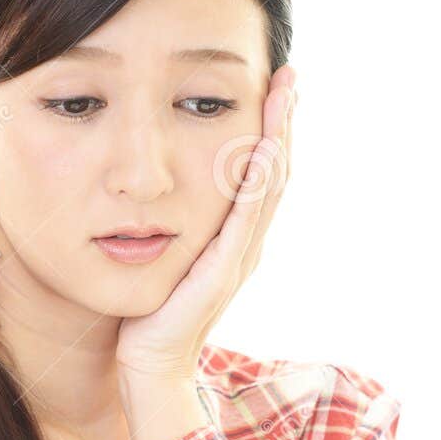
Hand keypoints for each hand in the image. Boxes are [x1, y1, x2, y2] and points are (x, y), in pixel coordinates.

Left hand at [115, 64, 297, 382]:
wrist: (150, 364)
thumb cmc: (151, 313)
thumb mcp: (169, 254)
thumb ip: (176, 223)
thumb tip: (159, 184)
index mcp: (235, 237)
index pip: (262, 173)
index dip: (271, 129)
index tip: (274, 87)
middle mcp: (246, 243)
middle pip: (276, 171)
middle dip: (283, 121)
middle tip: (290, 75)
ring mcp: (239, 255)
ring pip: (269, 186)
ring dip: (278, 137)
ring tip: (284, 95)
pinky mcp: (223, 268)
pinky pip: (246, 217)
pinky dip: (258, 181)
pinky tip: (262, 148)